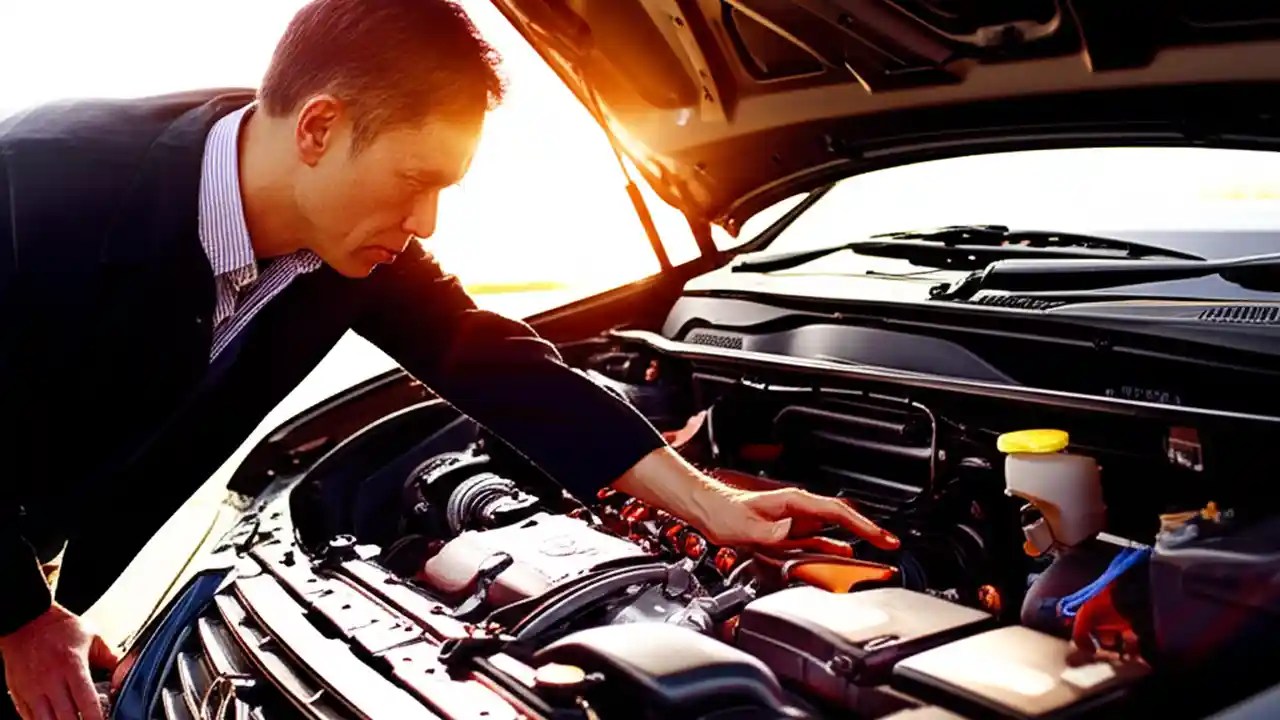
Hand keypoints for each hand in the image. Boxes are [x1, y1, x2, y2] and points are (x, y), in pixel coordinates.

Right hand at [0, 604, 118, 719]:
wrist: (28, 620)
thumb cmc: (60, 627)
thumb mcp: (92, 637)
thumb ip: (108, 658)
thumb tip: (123, 674)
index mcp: (72, 666)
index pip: (87, 701)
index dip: (97, 718)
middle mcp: (51, 680)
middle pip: (66, 717)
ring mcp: (32, 688)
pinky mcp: (18, 692)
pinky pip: (28, 717)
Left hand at [695, 485, 899, 554]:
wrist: (707, 511)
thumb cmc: (724, 513)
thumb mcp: (747, 526)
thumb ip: (774, 532)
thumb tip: (794, 533)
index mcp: (793, 502)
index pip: (836, 512)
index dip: (862, 525)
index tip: (881, 537)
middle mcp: (797, 509)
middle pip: (841, 519)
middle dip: (868, 531)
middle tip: (891, 545)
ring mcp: (794, 520)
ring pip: (832, 529)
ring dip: (855, 540)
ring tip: (877, 552)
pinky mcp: (788, 531)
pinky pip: (817, 539)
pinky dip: (834, 546)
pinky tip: (844, 554)